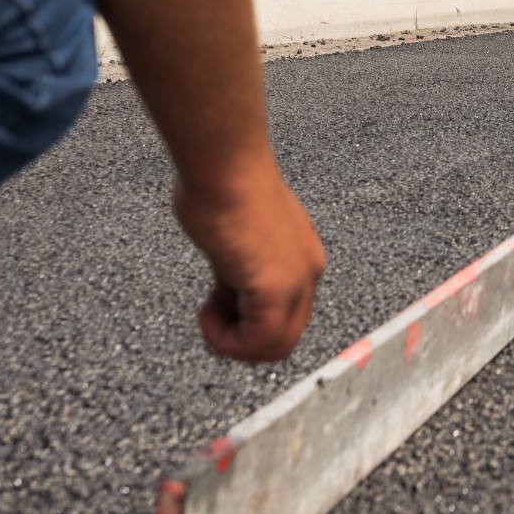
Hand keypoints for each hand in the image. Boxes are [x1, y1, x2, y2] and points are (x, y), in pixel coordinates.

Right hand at [173, 157, 325, 362]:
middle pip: (282, 338)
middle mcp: (308, 271)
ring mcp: (296, 280)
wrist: (224, 165)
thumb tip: (231, 287)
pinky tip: (206, 312)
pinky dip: (225, 340)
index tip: (219, 297)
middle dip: (240, 337)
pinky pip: (257, 342)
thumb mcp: (239, 237)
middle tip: (211, 311)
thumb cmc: (223, 185)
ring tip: (208, 311)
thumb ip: (244, 266)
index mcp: (302, 258)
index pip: (286, 316)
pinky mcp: (275, 286)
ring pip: (273, 347)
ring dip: (231, 342)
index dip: (247, 320)